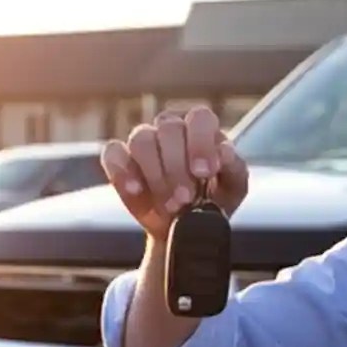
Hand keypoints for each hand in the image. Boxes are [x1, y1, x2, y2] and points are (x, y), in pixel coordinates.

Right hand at [101, 106, 248, 239]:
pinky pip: (113, 153)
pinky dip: (122, 171)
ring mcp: (144, 142)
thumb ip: (234, 167)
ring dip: (155, 174)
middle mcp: (171, 128)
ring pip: (142, 139)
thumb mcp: (234, 187)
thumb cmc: (214, 200)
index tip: (204, 172)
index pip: (199, 118)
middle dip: (178, 167)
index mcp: (201, 128)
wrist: (185, 229)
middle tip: (186, 199)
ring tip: (168, 204)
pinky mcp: (120, 160)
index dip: (201, 143)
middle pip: (169, 129)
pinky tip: (136, 190)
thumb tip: (224, 151)